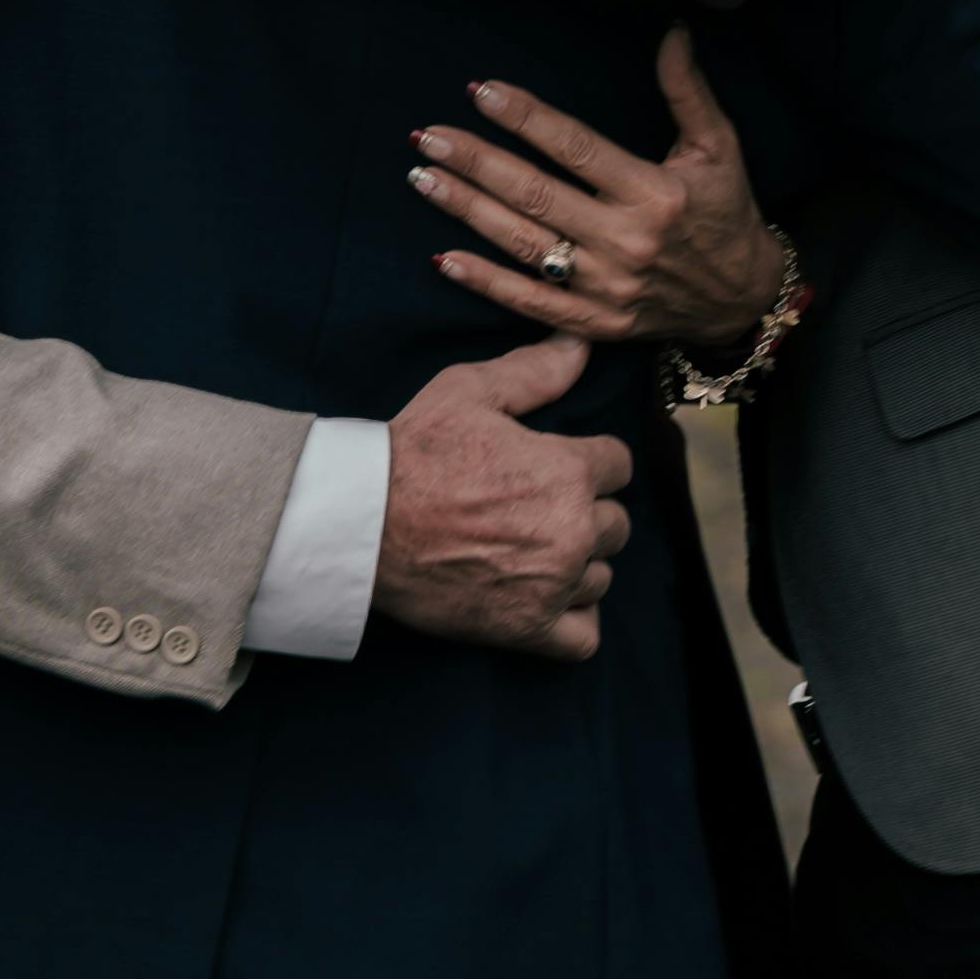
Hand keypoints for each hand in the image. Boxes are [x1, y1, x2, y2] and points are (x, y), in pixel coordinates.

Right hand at [375, 337, 635, 661]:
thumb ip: (535, 370)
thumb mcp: (469, 392)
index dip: (588, 462)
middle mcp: (573, 529)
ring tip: (529, 551)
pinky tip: (546, 598)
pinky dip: (573, 620)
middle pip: (615, 523)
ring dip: (576, 565)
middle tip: (534, 509)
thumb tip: (581, 343)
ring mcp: (554, 583)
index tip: (554, 467)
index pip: (618, 465)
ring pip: (601, 576)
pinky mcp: (529, 628)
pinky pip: (586, 635)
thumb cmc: (411, 454)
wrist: (360, 526)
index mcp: (567, 470)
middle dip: (584, 513)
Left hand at [407, 27, 786, 347]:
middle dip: (477, 162)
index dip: (526, 119)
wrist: (743, 300)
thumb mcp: (718, 148)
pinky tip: (444, 258)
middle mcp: (625, 240)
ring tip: (424, 178)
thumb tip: (673, 31)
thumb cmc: (727, 212)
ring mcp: (606, 287)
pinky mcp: (595, 322)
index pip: (575, 148)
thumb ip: (688, 91)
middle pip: (536, 195)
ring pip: (523, 244)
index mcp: (653, 193)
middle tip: (430, 136)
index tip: (481, 91)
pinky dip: (485, 282)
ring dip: (467, 210)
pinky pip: (530, 302)